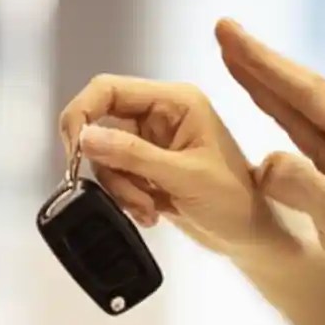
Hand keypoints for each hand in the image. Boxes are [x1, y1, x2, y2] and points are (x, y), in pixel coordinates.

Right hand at [58, 74, 290, 257]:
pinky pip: (114, 176)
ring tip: (148, 208)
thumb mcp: (184, 177)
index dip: (83, 113)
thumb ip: (133, 155)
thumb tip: (85, 136)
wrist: (250, 236)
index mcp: (174, 101)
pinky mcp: (145, 167)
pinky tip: (151, 212)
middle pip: (100, 125)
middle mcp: (158, 114)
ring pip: (104, 156)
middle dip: (107, 164)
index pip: (109, 89)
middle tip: (125, 193)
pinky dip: (125, 197)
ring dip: (119, 188)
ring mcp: (150, 142)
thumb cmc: (233, 200)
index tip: (74, 150)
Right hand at [214, 19, 324, 324]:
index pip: (307, 92)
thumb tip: (263, 160)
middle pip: (300, 90)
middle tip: (223, 30)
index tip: (230, 35)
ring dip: (263, 82)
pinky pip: (299, 135)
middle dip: (259, 60)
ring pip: (297, 110)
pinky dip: (273, 113)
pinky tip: (257, 98)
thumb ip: (302, 185)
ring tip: (231, 53)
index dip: (263, 62)